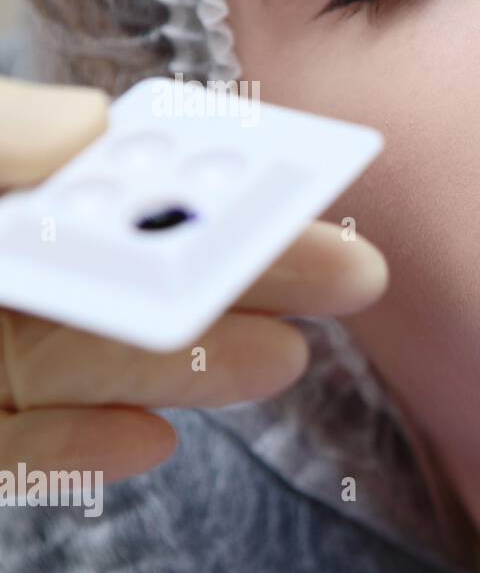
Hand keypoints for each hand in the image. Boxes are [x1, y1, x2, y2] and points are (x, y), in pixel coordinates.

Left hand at [0, 76, 387, 483]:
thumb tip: (90, 121)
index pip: (108, 178)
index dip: (203, 180)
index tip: (298, 177)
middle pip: (125, 274)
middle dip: (241, 275)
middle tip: (352, 277)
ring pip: (87, 363)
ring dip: (190, 368)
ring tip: (281, 361)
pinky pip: (15, 451)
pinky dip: (79, 449)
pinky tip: (147, 442)